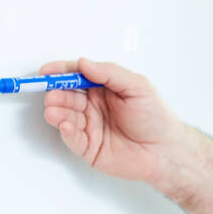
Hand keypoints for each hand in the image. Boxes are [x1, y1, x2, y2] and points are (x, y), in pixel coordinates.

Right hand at [40, 57, 186, 193]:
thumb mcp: (137, 86)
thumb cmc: (155, 118)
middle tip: (52, 94)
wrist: (166, 151)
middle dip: (56, 93)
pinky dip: (65, 131)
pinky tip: (65, 124)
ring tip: (54, 110)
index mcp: (103, 88)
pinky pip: (72, 138)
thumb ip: (110, 73)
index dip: (60, 73)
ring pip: (65, 116)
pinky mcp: (89, 148)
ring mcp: (90, 127)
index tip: (46, 72)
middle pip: (66, 96)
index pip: (76, 76)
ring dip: (57, 111)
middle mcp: (93, 106)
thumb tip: (84, 63)